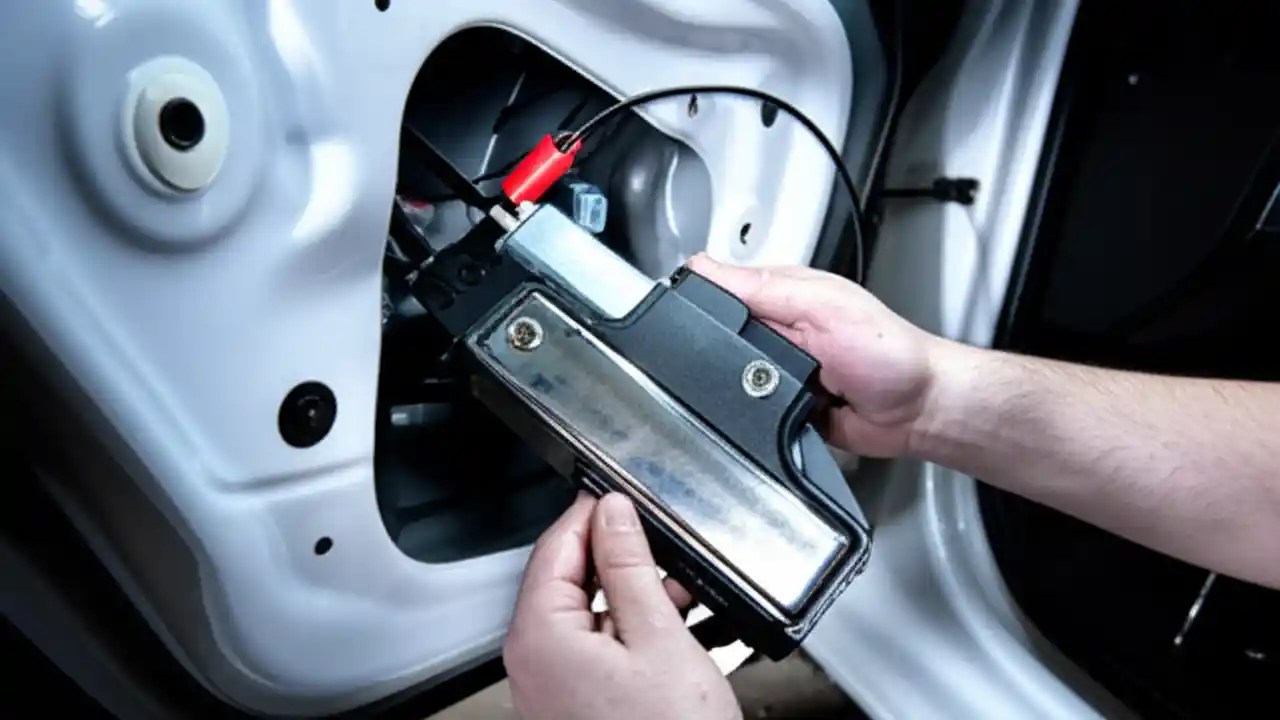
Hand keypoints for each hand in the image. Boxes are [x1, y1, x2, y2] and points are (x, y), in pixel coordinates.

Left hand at [503, 492, 740, 719]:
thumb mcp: (657, 635)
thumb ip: (629, 565)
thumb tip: (612, 513)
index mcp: (539, 636)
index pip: (553, 547)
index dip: (590, 513)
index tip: (619, 493)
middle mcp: (532, 664)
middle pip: (565, 580)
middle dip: (615, 557)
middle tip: (658, 542)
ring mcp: (550, 691)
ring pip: (584, 616)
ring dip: (628, 596)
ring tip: (677, 591)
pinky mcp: (573, 709)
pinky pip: (593, 651)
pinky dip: (628, 633)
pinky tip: (669, 631)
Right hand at [689, 254, 938, 457]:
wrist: (919, 411)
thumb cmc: (890, 352)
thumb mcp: (824, 306)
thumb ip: (766, 288)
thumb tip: (705, 268)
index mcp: (782, 293)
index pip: (722, 286)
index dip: (698, 295)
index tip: (681, 308)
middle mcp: (776, 329)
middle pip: (716, 335)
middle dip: (712, 348)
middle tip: (744, 356)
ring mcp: (776, 370)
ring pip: (725, 377)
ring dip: (732, 384)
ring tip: (759, 386)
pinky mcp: (778, 406)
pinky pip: (746, 412)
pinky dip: (749, 415)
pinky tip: (762, 412)